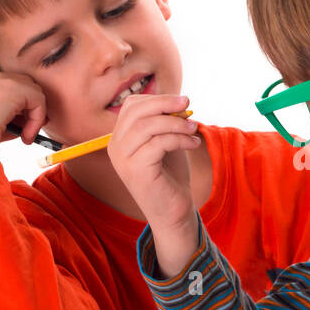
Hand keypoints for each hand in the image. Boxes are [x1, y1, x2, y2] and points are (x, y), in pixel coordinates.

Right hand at [0, 70, 48, 167]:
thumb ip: (6, 117)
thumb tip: (27, 121)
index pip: (8, 89)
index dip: (18, 108)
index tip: (19, 128)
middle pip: (23, 85)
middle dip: (29, 108)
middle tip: (27, 131)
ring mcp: (1, 79)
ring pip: (33, 92)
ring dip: (34, 116)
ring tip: (24, 136)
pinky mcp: (14, 87)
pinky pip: (38, 100)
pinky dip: (37, 120)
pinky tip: (25, 135)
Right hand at [105, 92, 201, 273]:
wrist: (173, 211)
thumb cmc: (170, 176)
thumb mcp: (167, 142)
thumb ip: (167, 122)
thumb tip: (179, 100)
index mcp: (120, 138)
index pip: (131, 106)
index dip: (158, 99)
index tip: (183, 102)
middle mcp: (115, 147)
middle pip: (136, 112)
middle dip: (165, 104)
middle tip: (189, 104)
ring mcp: (123, 159)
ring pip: (147, 126)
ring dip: (175, 123)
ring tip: (194, 129)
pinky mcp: (136, 170)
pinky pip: (158, 143)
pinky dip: (179, 138)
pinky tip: (193, 144)